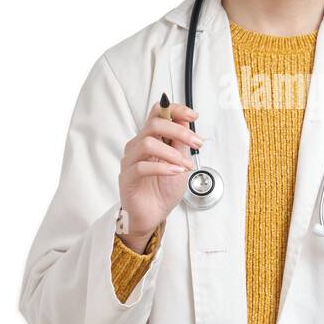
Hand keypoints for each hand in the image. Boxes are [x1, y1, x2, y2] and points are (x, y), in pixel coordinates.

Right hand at [117, 93, 203, 242]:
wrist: (154, 214)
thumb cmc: (163, 189)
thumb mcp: (181, 162)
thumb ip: (181, 142)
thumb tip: (186, 120)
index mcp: (151, 138)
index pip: (158, 113)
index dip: (175, 109)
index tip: (192, 115)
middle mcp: (138, 145)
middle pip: (154, 124)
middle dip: (179, 131)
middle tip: (196, 142)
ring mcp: (130, 160)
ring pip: (147, 143)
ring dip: (172, 153)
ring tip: (185, 165)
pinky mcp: (127, 177)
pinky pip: (141, 166)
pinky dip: (163, 168)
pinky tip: (175, 172)